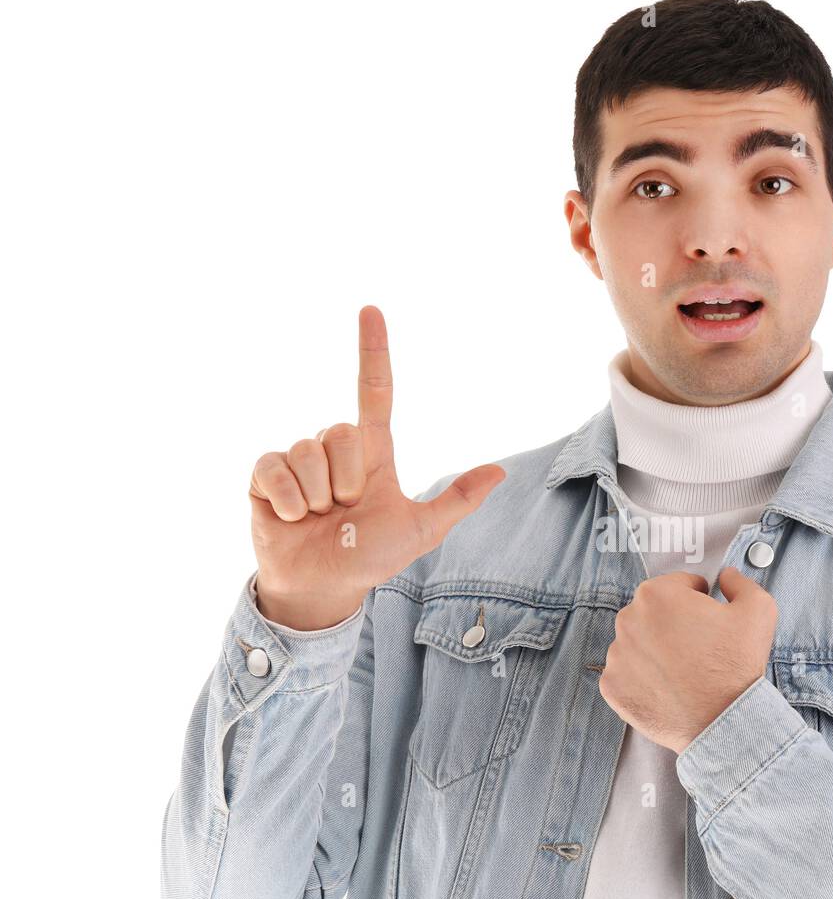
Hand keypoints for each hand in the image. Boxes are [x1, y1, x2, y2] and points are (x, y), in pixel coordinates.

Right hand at [248, 305, 505, 628]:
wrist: (325, 588)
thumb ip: (456, 501)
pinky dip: (288, 500)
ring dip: (318, 496)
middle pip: (341, 432)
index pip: (374, 392)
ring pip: (308, 452)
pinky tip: (291, 517)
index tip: (371, 310)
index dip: (373, 352)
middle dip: (347, 480)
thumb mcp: (421, 531)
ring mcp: (298, 461)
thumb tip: (500, 471)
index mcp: (371, 454)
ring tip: (318, 517)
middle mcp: (333, 450)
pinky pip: (274, 468)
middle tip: (345, 510)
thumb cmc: (370, 556)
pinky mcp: (264, 477)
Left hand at [598, 566, 778, 753]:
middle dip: (674, 625)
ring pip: (639, 644)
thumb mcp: (758, 609)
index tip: (710, 622)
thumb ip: (740, 582)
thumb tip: (726, 577)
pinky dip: (644, 679)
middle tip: (699, 649)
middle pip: (654, 613)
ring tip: (684, 672)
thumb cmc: (737, 665)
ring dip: (657, 651)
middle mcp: (628, 620)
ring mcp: (616, 655)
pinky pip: (627, 674)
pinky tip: (668, 688)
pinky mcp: (612, 686)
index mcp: (657, 594)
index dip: (700, 601)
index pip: (679, 586)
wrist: (722, 722)